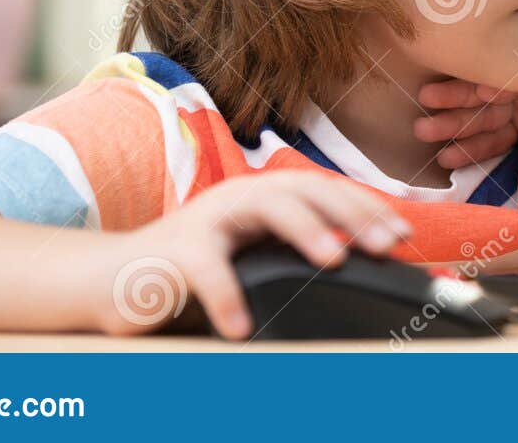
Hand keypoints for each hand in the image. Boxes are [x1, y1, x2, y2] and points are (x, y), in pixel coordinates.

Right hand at [90, 171, 411, 340]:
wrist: (114, 280)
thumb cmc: (193, 273)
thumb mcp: (253, 259)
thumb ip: (297, 258)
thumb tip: (360, 270)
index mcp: (265, 197)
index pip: (327, 192)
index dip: (367, 209)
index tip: (403, 235)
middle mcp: (241, 196)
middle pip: (307, 190)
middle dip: (352, 215)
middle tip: (385, 244)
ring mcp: (208, 218)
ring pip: (266, 207)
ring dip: (305, 232)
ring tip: (334, 261)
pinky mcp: (176, 250)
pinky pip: (207, 269)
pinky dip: (226, 297)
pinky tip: (241, 327)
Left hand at [415, 3, 517, 184]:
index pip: (496, 139)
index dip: (472, 150)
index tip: (447, 160)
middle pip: (480, 116)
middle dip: (451, 125)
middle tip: (422, 131)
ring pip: (480, 89)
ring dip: (454, 96)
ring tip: (428, 100)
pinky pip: (500, 63)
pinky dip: (484, 75)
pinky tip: (464, 83)